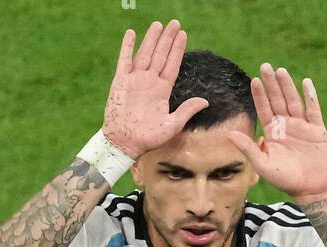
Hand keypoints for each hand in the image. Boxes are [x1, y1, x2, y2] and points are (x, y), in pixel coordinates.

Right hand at [103, 22, 208, 160]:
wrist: (125, 143)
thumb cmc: (148, 138)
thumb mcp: (172, 125)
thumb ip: (187, 111)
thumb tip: (205, 101)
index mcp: (162, 91)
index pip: (172, 65)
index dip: (178, 50)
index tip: (183, 35)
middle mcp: (149, 83)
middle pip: (160, 55)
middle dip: (167, 39)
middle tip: (174, 23)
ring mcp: (135, 80)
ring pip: (145, 54)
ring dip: (151, 39)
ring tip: (158, 24)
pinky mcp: (121, 81)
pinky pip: (124, 60)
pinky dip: (127, 46)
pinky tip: (132, 33)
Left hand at [223, 65, 326, 198]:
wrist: (310, 190)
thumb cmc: (285, 179)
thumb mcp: (263, 165)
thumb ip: (248, 148)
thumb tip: (230, 134)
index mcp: (273, 132)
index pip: (264, 109)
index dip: (259, 95)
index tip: (253, 80)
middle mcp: (287, 125)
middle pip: (278, 100)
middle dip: (272, 84)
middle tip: (265, 66)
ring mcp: (302, 126)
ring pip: (294, 101)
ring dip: (288, 86)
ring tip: (281, 71)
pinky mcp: (317, 129)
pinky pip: (313, 110)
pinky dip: (310, 97)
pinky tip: (306, 83)